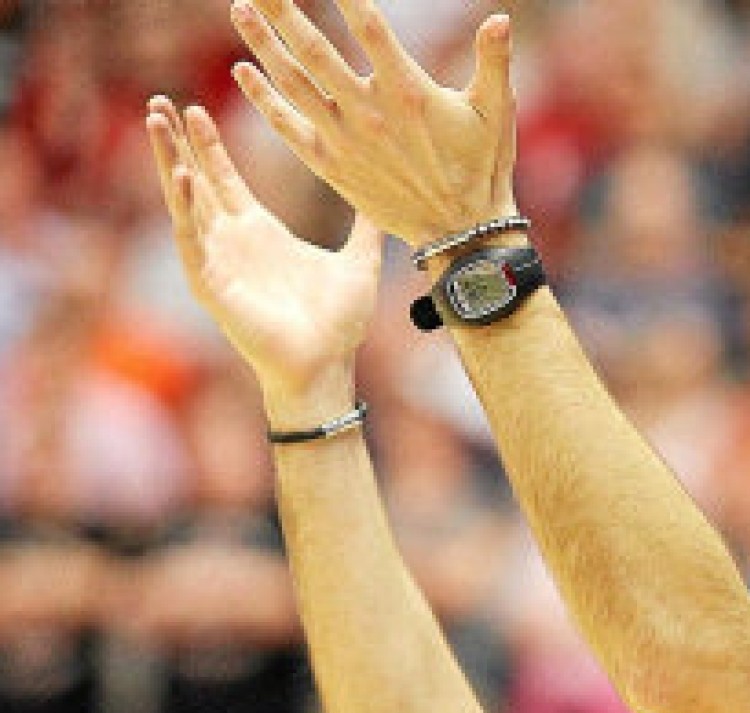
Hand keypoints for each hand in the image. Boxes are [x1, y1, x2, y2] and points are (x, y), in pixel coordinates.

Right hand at [145, 97, 381, 419]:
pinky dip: (186, 210)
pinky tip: (182, 179)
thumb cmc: (339, 323)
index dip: (209, 145)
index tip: (197, 107)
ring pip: (185, 203)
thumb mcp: (360, 261)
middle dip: (176, 142)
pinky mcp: (212, 285)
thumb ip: (368, 227)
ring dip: (169, 164)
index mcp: (261, 232)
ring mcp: (218, 262)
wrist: (327, 367)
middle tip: (157, 101)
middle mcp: (233, 242)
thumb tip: (386, 197)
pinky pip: (193, 241)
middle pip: (195, 181)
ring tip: (157, 125)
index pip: (225, 178)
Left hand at [228, 0, 517, 247]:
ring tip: (240, 10)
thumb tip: (502, 18)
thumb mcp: (496, 111)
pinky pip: (288, 126)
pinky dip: (264, 98)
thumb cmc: (482, 166)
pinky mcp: (331, 165)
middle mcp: (369, 111)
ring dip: (263, 44)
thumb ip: (494, 60)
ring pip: (293, 83)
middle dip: (282, 10)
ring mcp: (345, 139)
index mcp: (408, 89)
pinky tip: (244, 72)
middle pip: (314, 48)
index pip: (368, 26)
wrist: (460, 231)